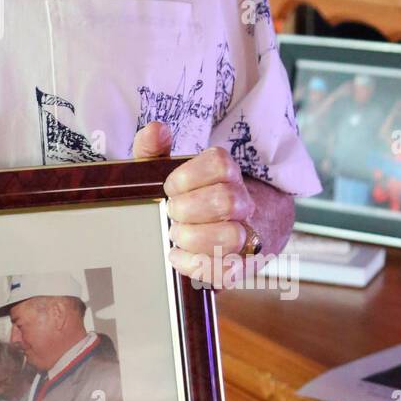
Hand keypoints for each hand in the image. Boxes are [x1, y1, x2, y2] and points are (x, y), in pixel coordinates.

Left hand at [132, 121, 254, 289]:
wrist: (222, 225)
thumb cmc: (187, 194)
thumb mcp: (165, 168)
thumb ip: (154, 149)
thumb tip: (156, 130)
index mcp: (226, 172)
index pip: (220, 164)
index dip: (188, 178)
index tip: (169, 188)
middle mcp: (243, 201)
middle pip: (228, 201)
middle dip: (190, 209)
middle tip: (172, 213)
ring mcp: (246, 234)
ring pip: (232, 236)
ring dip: (195, 239)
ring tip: (175, 235)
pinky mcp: (240, 265)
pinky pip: (229, 271)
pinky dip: (197, 266)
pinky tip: (177, 257)